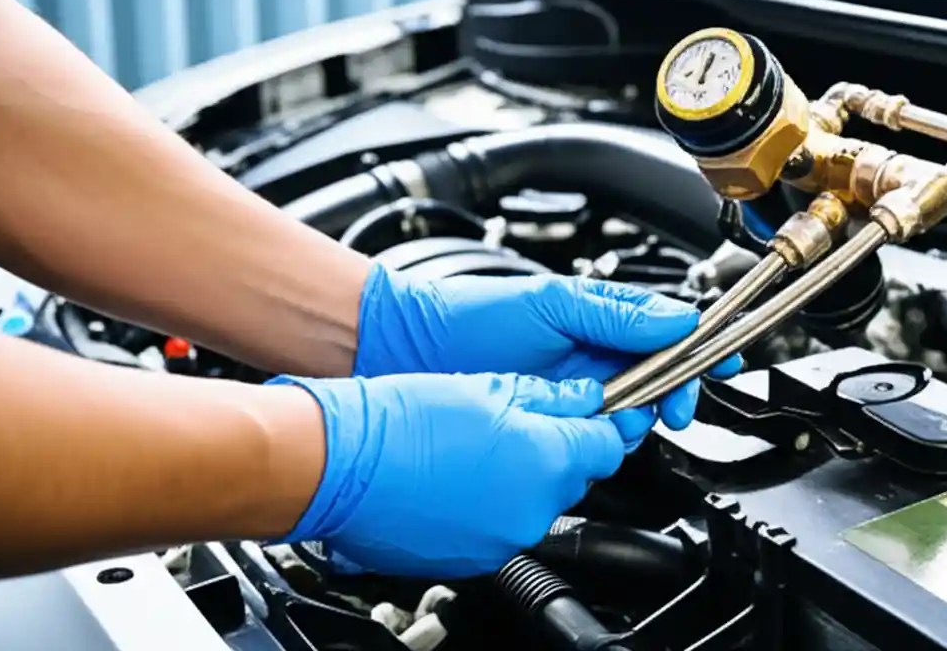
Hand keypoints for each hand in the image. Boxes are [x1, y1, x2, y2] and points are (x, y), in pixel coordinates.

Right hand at [269, 372, 623, 577]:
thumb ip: (549, 397)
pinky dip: (492, 502)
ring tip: (479, 446)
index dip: (604, 420)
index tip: (596, 408)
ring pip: (538, 502)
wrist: (337, 463)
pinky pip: (503, 525)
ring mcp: (503, 540)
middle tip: (522, 418)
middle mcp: (532, 510)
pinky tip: (459, 474)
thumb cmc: (399, 420)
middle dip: (559, 446)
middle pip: (575, 475)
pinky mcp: (474, 558)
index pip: (609, 444)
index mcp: (546, 460)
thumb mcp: (487, 387)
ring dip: (523, 475)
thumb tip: (583, 398)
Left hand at [352, 265, 741, 446]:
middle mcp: (591, 357)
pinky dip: (605, 440)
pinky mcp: (551, 425)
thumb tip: (675, 318)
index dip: (700, 349)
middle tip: (675, 406)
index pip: (667, 334)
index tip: (726, 360)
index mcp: (599, 320)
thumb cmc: (468, 316)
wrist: (405, 350)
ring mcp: (572, 393)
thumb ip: (614, 312)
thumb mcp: (550, 302)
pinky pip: (596, 438)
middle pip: (659, 379)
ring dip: (638, 419)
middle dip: (674, 393)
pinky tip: (597, 436)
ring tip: (623, 416)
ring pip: (631, 414)